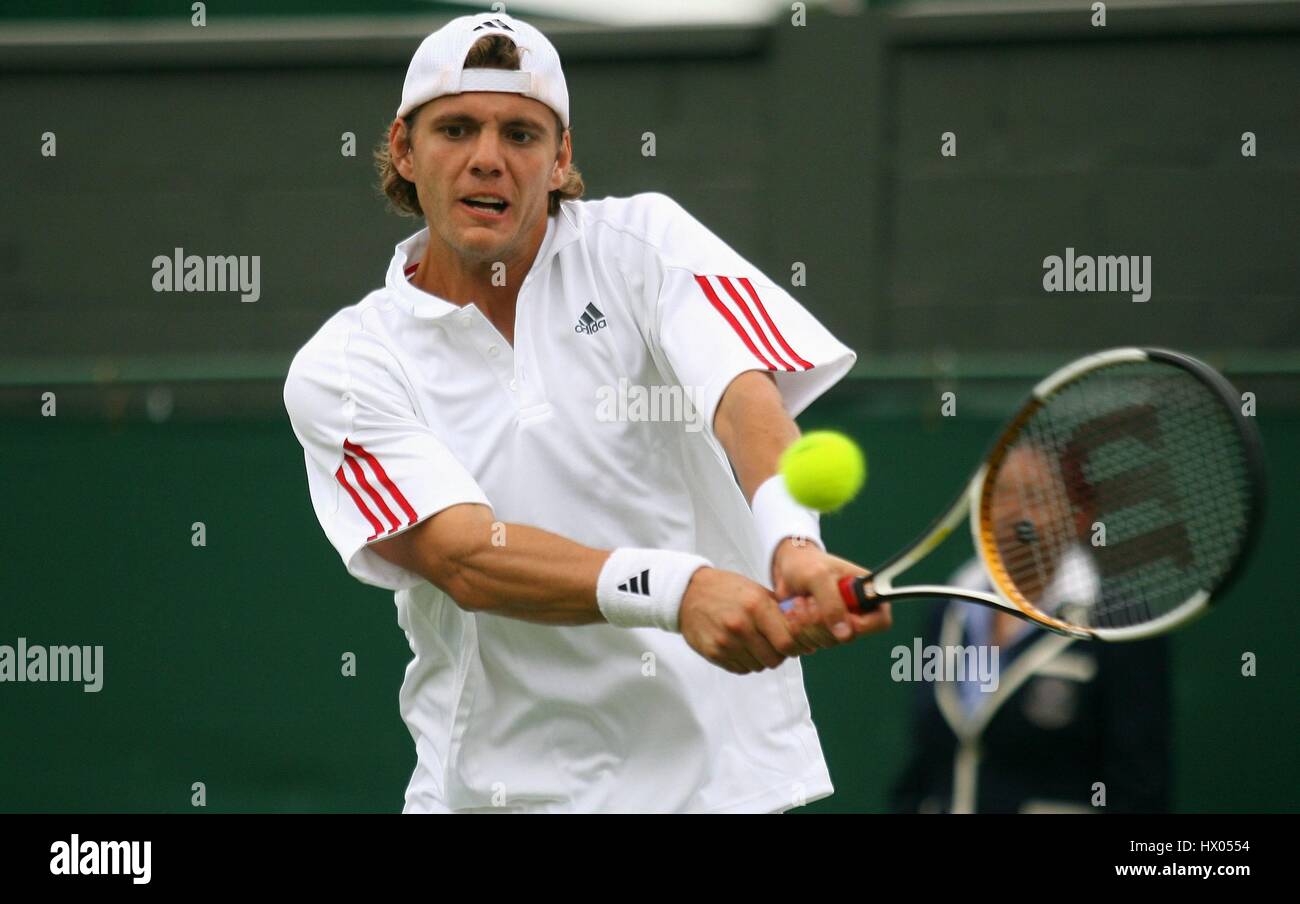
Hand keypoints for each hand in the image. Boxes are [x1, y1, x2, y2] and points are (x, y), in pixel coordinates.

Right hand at [678, 567, 817, 674]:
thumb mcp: (755, 591)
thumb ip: (778, 610)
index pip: (788, 641)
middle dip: (779, 654)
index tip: (796, 645)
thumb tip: (806, 631)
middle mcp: (741, 626)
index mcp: (756, 606)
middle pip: (775, 659)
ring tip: (754, 643)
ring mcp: (726, 642)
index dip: (796, 647)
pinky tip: (740, 647)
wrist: (687, 593)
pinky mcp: (713, 653)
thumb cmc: (727, 590)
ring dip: (761, 659)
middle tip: (774, 644)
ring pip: (758, 666)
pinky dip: (745, 662)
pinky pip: (741, 669)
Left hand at [772, 538, 892, 648]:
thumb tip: (845, 634)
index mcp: (867, 593)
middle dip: (822, 620)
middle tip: (809, 599)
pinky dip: (798, 629)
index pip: (881, 621)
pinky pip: (811, 644)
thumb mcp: (818, 577)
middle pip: (848, 636)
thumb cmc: (807, 564)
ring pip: (827, 642)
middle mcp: (856, 612)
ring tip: (800, 601)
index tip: (839, 614)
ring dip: (806, 623)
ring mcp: (838, 624)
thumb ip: (832, 603)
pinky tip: (794, 611)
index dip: (861, 624)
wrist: (787, 567)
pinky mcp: (820, 632)